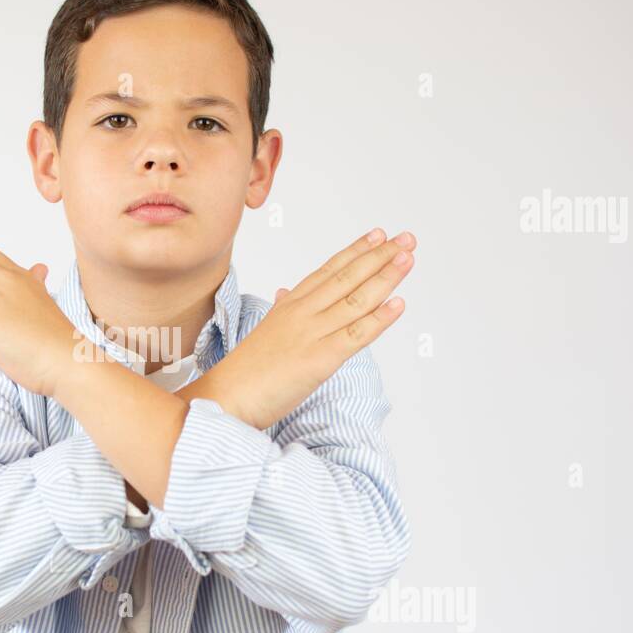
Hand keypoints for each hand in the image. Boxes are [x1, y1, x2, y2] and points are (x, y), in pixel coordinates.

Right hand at [203, 228, 415, 429]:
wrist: (226, 397)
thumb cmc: (243, 372)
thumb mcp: (264, 332)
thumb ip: (282, 311)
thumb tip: (286, 293)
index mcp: (289, 306)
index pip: (328, 271)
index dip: (355, 251)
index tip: (377, 236)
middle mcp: (302, 313)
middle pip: (347, 278)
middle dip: (379, 256)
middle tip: (405, 238)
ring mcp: (311, 333)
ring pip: (356, 300)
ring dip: (385, 277)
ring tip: (407, 258)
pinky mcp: (320, 359)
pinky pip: (355, 334)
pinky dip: (379, 319)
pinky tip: (398, 304)